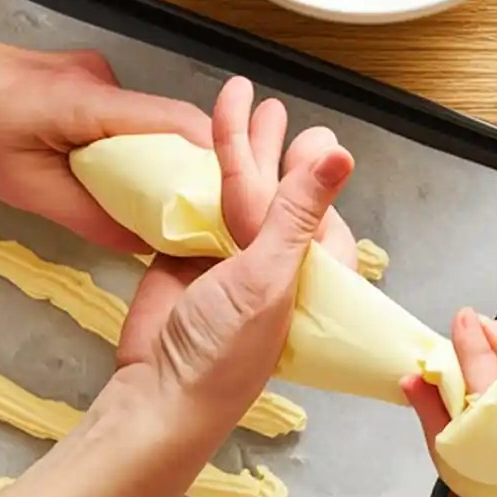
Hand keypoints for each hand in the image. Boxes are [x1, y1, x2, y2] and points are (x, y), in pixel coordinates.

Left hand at [0, 18, 211, 251]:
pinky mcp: (86, 82)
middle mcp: (104, 82)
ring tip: (129, 205)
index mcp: (90, 104)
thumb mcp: (21, 188)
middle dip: (182, 176)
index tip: (221, 205)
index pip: (178, 123)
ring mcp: (97, 77)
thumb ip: (90, 216)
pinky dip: (122, 152)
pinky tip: (97, 176)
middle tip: (180, 221)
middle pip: (171, 129)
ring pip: (145, 129)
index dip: (212, 162)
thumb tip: (144, 242)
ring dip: (146, 166)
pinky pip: (122, 123)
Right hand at [115, 82, 354, 415]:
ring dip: (231, 150)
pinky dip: (192, 178)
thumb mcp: (269, 275)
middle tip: (264, 105)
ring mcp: (230, 259)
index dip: (306, 167)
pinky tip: (194, 147)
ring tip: (232, 103)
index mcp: (311, 271)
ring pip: (232, 193)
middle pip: (272, 191)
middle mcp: (274, 263)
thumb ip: (298, 210)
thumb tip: (339, 157)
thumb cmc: (225, 353)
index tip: (305, 135)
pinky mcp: (188, 258)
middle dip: (266, 146)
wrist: (157, 393)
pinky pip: (194, 208)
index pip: (313, 205)